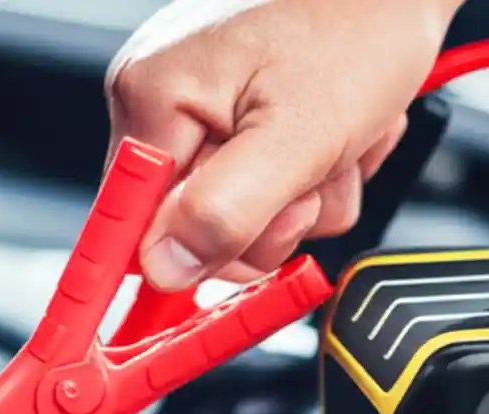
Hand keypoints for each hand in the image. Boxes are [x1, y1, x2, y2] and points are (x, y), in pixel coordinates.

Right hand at [106, 0, 462, 290]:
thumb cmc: (356, 23)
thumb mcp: (299, 133)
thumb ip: (226, 209)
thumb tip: (165, 268)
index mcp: (154, 97)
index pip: (132, 227)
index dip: (179, 262)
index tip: (186, 308)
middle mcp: (167, 101)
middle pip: (198, 231)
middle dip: (271, 220)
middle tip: (310, 176)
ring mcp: (208, 109)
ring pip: (248, 216)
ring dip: (307, 197)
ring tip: (333, 143)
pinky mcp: (247, 117)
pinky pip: (274, 187)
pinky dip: (318, 174)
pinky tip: (336, 133)